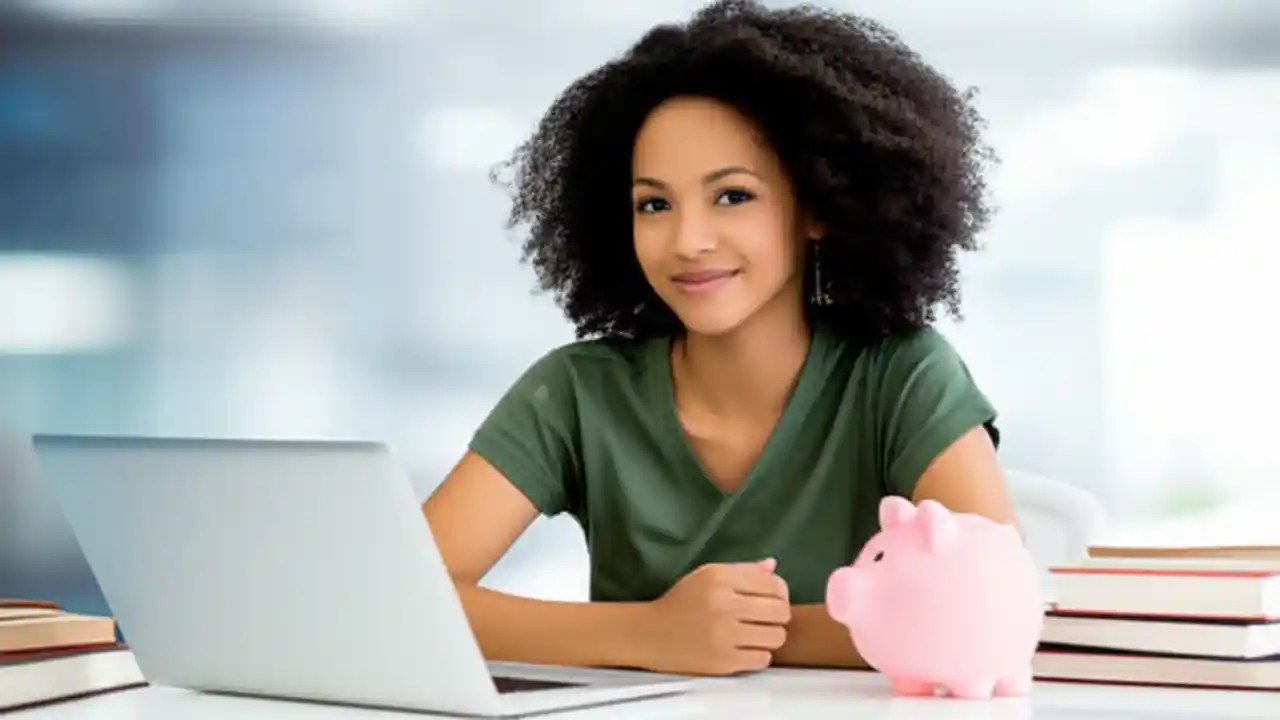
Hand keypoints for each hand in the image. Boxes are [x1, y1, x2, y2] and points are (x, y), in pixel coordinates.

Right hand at [638, 558, 790, 675]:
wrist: (650, 634)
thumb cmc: (681, 602)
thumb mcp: (707, 576)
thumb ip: (742, 571)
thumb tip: (773, 566)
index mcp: (720, 578)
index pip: (772, 583)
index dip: (779, 591)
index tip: (772, 597)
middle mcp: (724, 604)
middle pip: (780, 611)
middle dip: (778, 614)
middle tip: (766, 617)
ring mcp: (725, 635)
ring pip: (776, 636)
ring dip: (771, 636)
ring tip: (757, 633)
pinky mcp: (724, 661)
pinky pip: (763, 659)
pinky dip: (759, 654)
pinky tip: (746, 647)